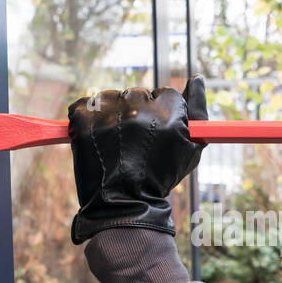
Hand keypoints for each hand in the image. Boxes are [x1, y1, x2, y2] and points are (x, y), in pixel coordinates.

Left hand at [68, 75, 207, 244]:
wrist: (123, 204)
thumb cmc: (160, 177)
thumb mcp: (191, 148)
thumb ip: (198, 111)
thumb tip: (196, 78)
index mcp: (169, 112)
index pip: (164, 94)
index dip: (158, 114)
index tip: (152, 133)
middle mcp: (139, 108)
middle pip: (137, 94)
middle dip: (136, 113)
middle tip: (132, 142)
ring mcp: (109, 112)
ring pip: (111, 97)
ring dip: (111, 114)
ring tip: (114, 144)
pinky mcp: (83, 118)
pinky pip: (84, 104)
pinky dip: (87, 119)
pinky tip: (96, 140)